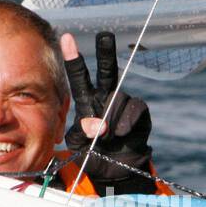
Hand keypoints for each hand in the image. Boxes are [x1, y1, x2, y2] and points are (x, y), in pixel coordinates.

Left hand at [61, 31, 153, 183]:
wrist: (115, 170)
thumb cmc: (92, 153)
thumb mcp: (77, 144)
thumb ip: (82, 131)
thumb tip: (100, 124)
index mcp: (86, 101)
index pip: (79, 76)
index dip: (73, 57)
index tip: (66, 37)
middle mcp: (105, 97)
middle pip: (107, 71)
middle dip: (106, 52)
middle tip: (105, 36)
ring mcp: (123, 103)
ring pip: (118, 97)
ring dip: (111, 116)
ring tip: (108, 136)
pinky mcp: (139, 112)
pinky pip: (134, 108)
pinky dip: (126, 122)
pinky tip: (122, 134)